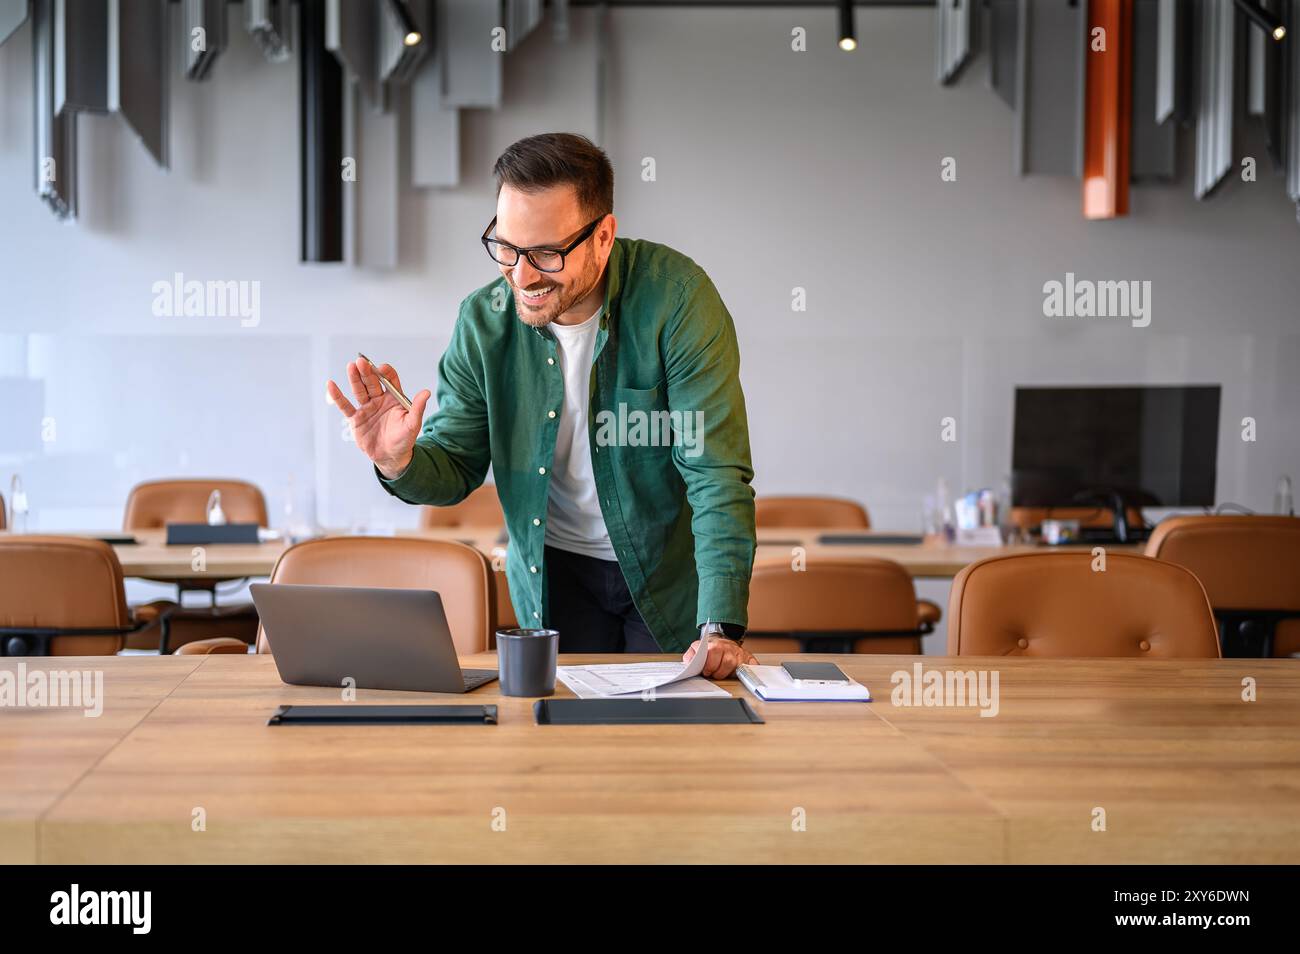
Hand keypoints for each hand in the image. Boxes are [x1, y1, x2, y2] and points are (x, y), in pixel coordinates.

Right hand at [326, 361, 430, 477]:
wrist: (391, 457)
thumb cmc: (404, 440)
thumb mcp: (412, 425)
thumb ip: (417, 408)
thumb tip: (426, 392)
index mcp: (394, 398)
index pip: (389, 380)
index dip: (385, 373)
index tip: (382, 369)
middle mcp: (379, 400)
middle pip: (372, 382)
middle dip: (367, 372)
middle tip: (361, 362)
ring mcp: (366, 408)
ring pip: (359, 390)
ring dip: (355, 379)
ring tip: (351, 366)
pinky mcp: (355, 418)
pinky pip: (345, 406)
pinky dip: (338, 396)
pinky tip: (331, 384)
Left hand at [682, 637, 754, 679]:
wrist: (724, 642)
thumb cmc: (711, 649)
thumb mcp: (697, 648)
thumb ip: (690, 655)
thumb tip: (688, 663)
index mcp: (715, 645)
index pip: (713, 653)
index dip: (709, 665)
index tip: (706, 671)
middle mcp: (729, 648)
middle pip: (727, 662)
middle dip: (718, 672)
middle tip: (713, 674)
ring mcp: (740, 653)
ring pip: (736, 667)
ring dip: (728, 674)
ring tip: (721, 674)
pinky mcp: (749, 658)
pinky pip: (752, 666)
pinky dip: (748, 671)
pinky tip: (740, 672)